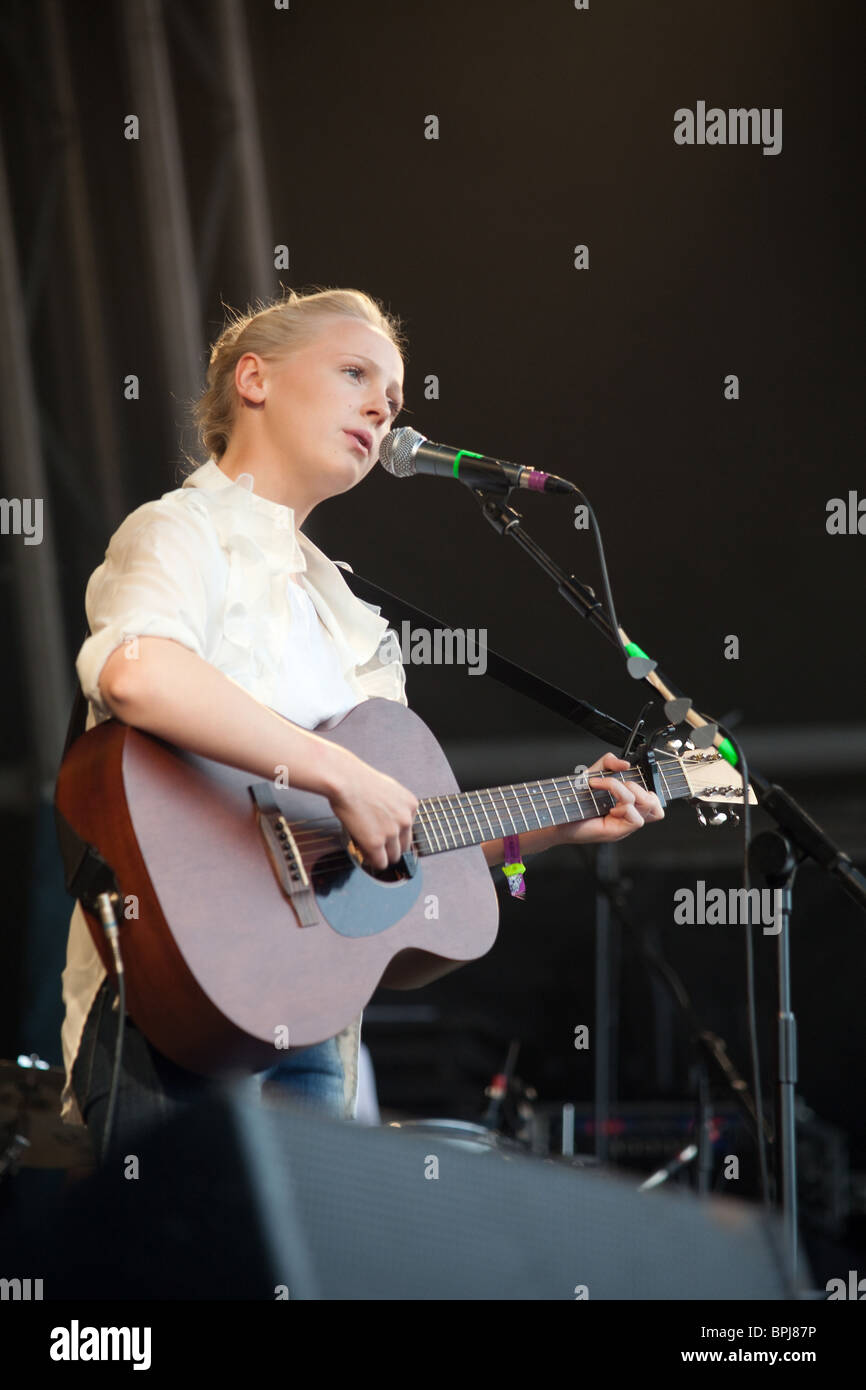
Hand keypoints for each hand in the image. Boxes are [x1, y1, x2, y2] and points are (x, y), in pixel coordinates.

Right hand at [328, 750, 418, 869]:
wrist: (345, 780)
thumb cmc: (358, 780)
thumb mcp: (387, 789)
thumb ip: (393, 805)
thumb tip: (387, 820)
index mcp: (411, 805)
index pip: (408, 829)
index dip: (395, 834)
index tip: (384, 836)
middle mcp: (406, 820)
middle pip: (404, 846)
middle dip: (391, 848)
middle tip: (378, 848)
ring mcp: (392, 832)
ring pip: (393, 857)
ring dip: (382, 856)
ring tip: (369, 852)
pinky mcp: (376, 843)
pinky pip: (380, 863)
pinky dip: (373, 863)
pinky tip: (365, 856)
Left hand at [556, 752, 663, 845]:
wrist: (556, 817)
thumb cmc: (574, 800)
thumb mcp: (593, 774)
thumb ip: (608, 763)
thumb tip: (625, 763)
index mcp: (627, 803)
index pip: (655, 798)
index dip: (653, 785)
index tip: (635, 774)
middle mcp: (629, 815)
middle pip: (655, 801)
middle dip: (635, 784)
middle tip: (612, 784)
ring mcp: (625, 825)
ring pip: (647, 805)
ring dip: (626, 790)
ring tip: (608, 790)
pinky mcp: (618, 832)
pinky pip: (636, 818)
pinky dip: (623, 805)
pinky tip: (608, 808)